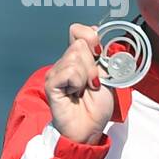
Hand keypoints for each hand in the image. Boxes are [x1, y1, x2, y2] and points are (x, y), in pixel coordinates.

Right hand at [45, 23, 113, 144]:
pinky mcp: (51, 82)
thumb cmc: (96, 106)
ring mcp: (56, 71)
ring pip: (76, 57)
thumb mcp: (107, 76)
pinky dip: (78, 83)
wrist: (89, 127)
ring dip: (87, 76)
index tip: (99, 55)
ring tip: (84, 90)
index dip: (91, 38)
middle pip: (80, 44)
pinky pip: (69, 72)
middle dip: (94, 65)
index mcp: (78, 58)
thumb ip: (102, 56)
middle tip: (93, 83)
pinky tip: (75, 94)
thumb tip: (96, 31)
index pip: (78, 31)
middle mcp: (64, 62)